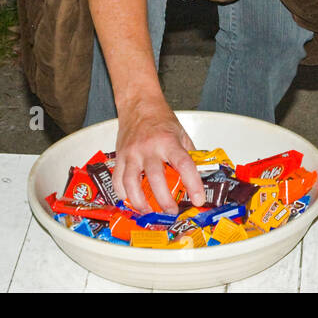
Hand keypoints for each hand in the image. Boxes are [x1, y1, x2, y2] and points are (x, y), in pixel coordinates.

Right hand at [113, 87, 207, 213]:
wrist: (138, 104)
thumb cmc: (160, 119)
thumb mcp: (181, 134)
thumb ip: (189, 155)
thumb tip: (199, 177)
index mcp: (168, 142)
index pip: (184, 165)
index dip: (193, 184)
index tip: (198, 199)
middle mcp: (149, 148)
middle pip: (156, 179)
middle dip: (164, 201)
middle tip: (171, 212)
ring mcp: (132, 153)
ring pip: (131, 183)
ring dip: (140, 202)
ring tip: (149, 213)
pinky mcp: (120, 157)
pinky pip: (117, 180)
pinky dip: (123, 194)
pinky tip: (131, 201)